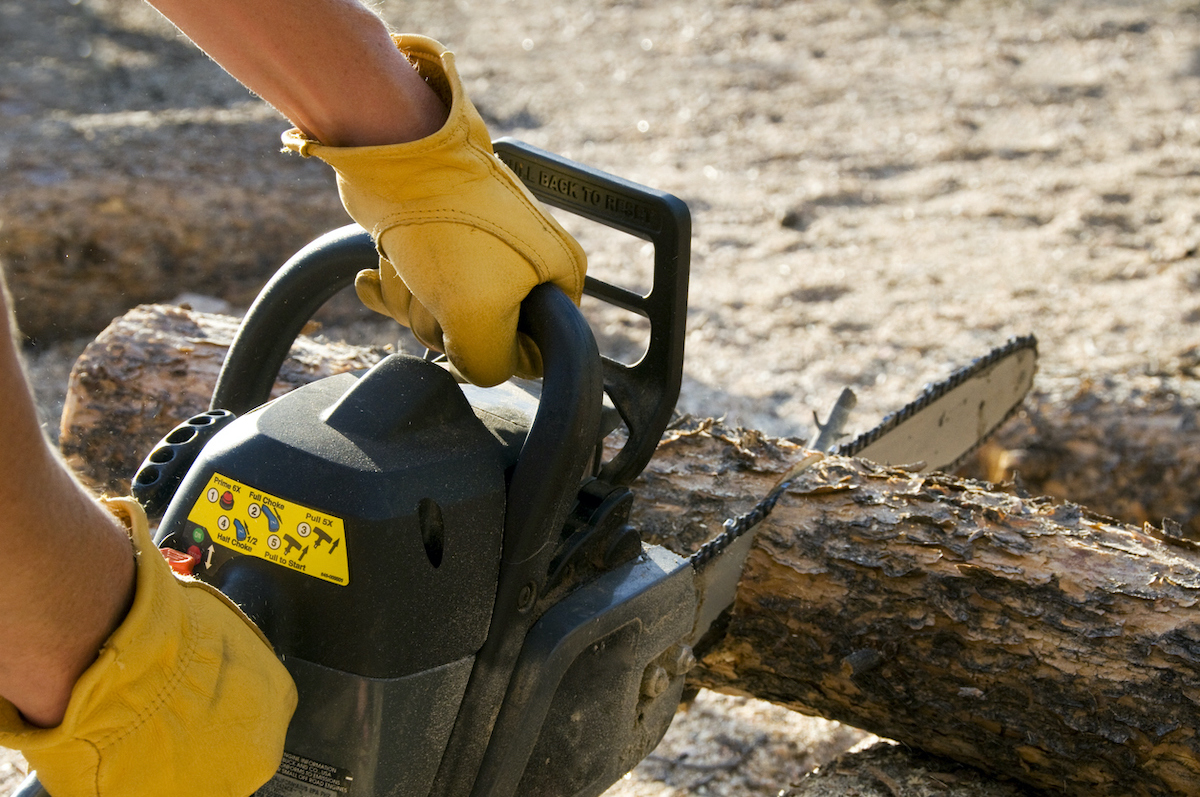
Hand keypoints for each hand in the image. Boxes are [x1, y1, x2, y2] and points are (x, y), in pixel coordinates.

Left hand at [283, 35, 586, 386]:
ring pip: (442, 316)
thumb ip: (490, 364)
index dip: (495, 352)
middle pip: (482, 336)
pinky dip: (390, 286)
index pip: (535, 352)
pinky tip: (375, 271)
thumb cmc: (446, 228)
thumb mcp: (480, 317)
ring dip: (410, 300)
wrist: (394, 156)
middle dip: (440, 321)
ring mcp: (481, 254)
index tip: (469, 327)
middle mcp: (527, 265)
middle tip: (435, 286)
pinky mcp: (440, 244)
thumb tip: (476, 369)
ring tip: (406, 264)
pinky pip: (416, 292)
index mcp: (558, 276)